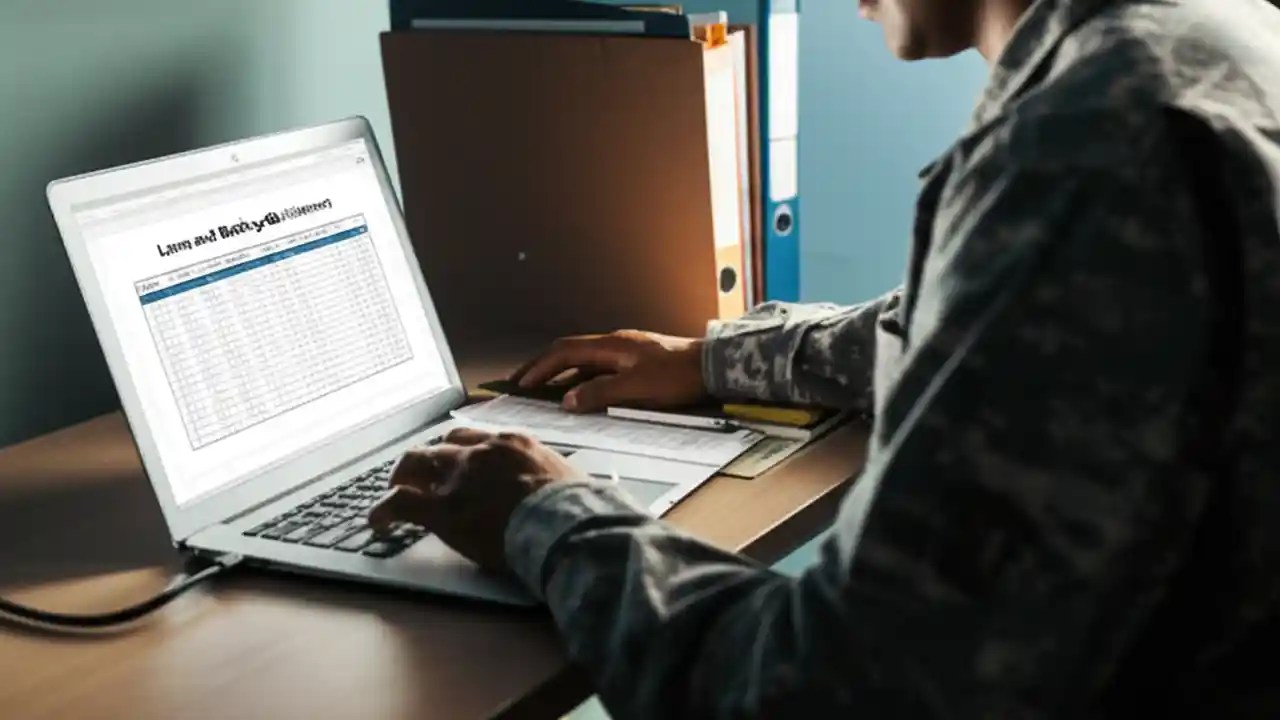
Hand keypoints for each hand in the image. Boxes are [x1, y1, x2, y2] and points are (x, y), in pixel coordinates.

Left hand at [368, 428, 585, 572]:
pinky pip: (401, 503)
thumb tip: (572, 492)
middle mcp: (481, 453)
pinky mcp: (443, 510)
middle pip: (441, 445)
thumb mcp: (572, 481)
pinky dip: (384, 512)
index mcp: (513, 444)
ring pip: (414, 465)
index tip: (459, 463)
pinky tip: (379, 523)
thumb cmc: (580, 511)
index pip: (476, 438)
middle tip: (418, 475)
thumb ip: (556, 480)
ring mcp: (459, 478)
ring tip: (393, 493)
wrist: (569, 526)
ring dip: (401, 479)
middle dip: (426, 460)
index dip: (462, 451)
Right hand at [510, 330, 707, 413]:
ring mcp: (625, 352)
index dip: (539, 367)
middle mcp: (614, 344)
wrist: (712, 367)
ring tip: (544, 394)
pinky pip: (599, 369)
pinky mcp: (637, 363)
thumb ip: (600, 394)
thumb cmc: (677, 376)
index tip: (521, 383)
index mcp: (610, 345)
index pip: (563, 352)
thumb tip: (568, 401)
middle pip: (569, 353)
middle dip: (543, 369)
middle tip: (522, 385)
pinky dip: (582, 381)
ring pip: (584, 362)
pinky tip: (580, 395)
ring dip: (562, 376)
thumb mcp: (636, 388)